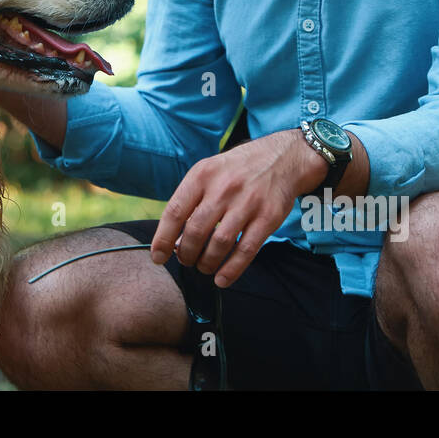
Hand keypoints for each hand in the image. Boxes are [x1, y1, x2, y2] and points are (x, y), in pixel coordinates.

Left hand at [150, 129, 326, 287]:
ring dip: (207, 263)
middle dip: (186, 254)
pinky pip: (246, 250)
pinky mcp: (268, 217)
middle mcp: (223, 188)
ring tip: (204, 266)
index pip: (175, 211)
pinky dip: (231, 270)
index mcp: (202, 175)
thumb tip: (173, 240)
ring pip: (219, 243)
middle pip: (195, 231)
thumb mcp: (208, 172)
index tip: (158, 256)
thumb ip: (191, 200)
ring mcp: (247, 202)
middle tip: (186, 260)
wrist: (281, 158)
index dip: (163, 239)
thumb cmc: (236, 170)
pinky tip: (222, 279)